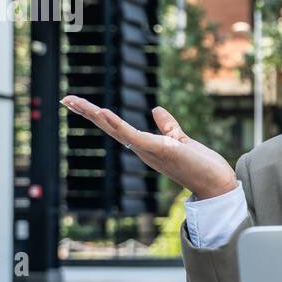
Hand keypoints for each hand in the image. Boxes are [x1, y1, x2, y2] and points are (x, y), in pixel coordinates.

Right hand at [60, 96, 238, 199]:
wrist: (216, 183)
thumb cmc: (199, 164)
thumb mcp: (178, 139)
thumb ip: (167, 126)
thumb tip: (155, 109)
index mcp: (144, 145)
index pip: (116, 127)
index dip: (97, 115)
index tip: (77, 103)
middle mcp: (141, 149)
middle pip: (109, 127)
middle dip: (87, 113)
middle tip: (65, 98)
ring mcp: (148, 150)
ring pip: (115, 130)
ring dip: (94, 115)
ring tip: (75, 101)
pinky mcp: (159, 149)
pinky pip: (133, 136)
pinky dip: (117, 125)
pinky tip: (102, 112)